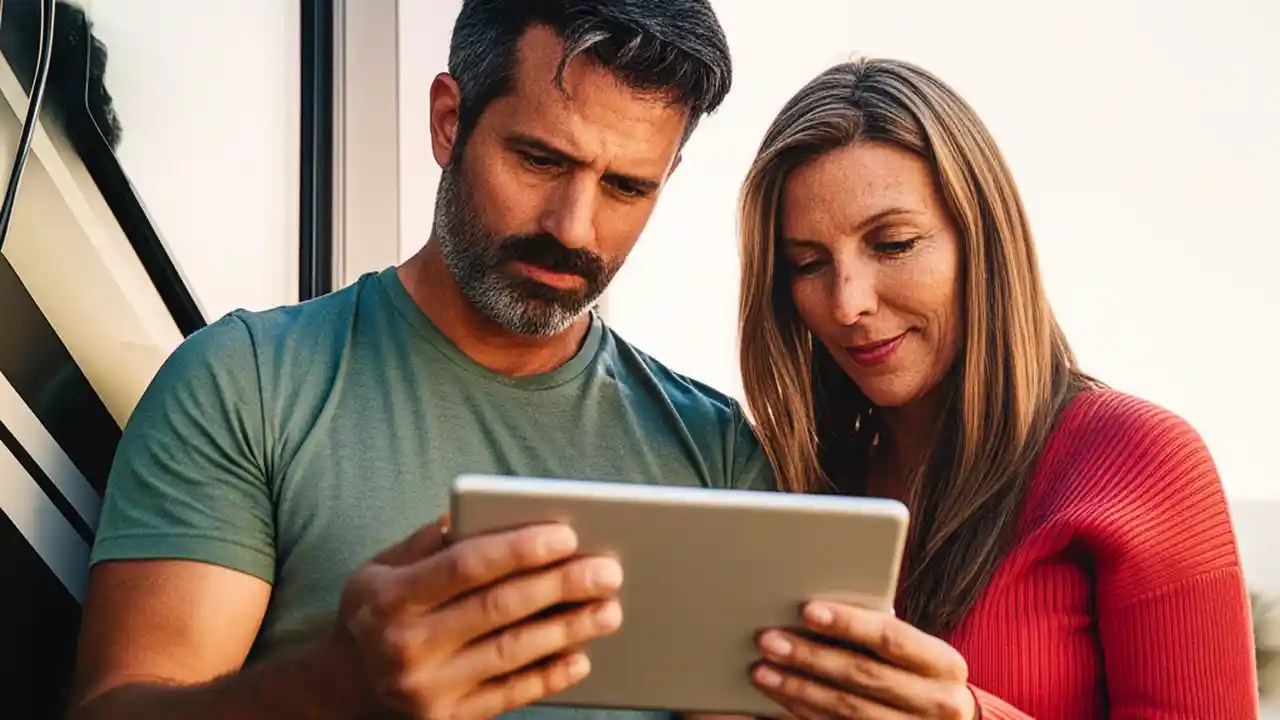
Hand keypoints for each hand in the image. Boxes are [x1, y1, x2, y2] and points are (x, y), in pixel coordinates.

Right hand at [332, 515, 622, 718]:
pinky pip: (508, 696)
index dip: (518, 549)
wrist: (342, 688)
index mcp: (389, 596)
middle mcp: (405, 644)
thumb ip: (427, 542)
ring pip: (510, 653)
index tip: (566, 535)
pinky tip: (580, 656)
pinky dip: (548, 677)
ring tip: (608, 610)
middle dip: (559, 586)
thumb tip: (478, 513)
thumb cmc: (376, 612)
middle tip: (608, 570)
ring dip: (567, 630)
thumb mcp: (379, 568)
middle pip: (497, 608)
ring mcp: (425, 688)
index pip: (465, 566)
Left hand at [751, 602, 974, 719]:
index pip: (891, 638)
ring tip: (763, 671)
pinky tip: (779, 699)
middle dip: (811, 657)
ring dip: (798, 689)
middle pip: (863, 675)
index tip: (808, 611)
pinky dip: (802, 714)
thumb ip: (882, 635)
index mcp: (944, 665)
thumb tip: (817, 613)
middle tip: (769, 640)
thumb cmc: (921, 675)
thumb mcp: (918, 654)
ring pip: (846, 710)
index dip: (848, 623)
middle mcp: (936, 702)